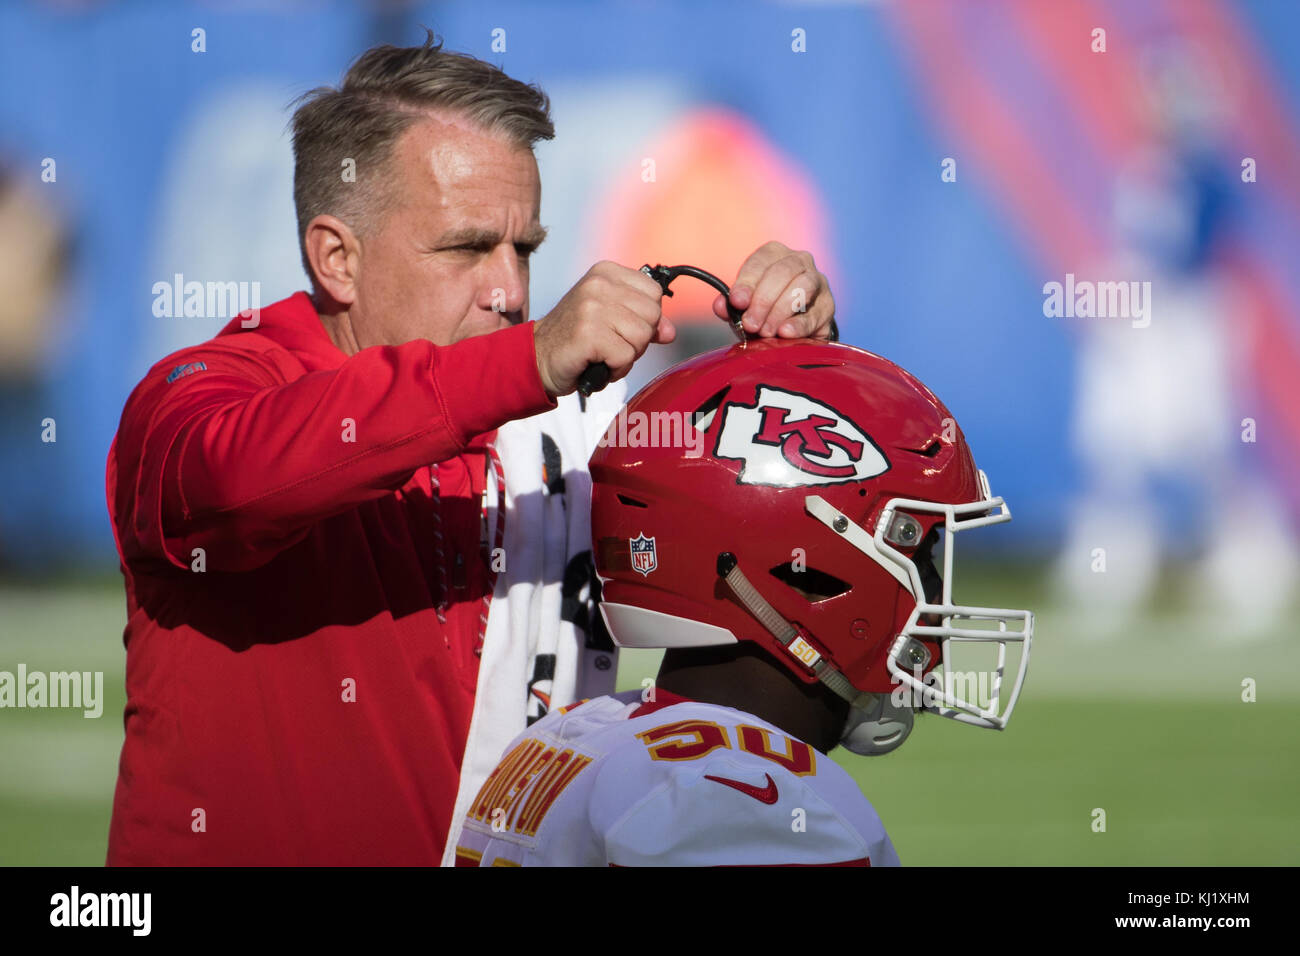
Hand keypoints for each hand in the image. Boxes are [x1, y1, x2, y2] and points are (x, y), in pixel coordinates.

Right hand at [533, 261, 673, 397]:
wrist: (537, 357)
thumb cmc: (576, 339)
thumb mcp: (611, 320)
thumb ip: (644, 321)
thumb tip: (670, 332)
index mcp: (606, 273)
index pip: (654, 293)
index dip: (646, 318)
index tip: (622, 327)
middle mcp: (598, 284)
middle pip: (652, 316)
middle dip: (638, 339)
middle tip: (611, 344)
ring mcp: (592, 307)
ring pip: (642, 337)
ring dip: (626, 355)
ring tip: (603, 353)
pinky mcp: (588, 333)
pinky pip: (625, 356)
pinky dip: (615, 368)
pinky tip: (597, 363)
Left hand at [713, 241, 835, 339]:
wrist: (793, 328)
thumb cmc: (764, 311)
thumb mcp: (744, 307)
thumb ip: (731, 306)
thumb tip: (720, 306)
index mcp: (775, 254)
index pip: (762, 260)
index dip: (748, 281)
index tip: (737, 301)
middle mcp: (800, 261)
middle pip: (784, 271)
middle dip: (763, 300)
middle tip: (750, 324)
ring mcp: (818, 282)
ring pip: (803, 286)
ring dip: (780, 310)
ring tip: (765, 331)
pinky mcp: (827, 306)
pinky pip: (816, 313)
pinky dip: (799, 324)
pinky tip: (785, 333)